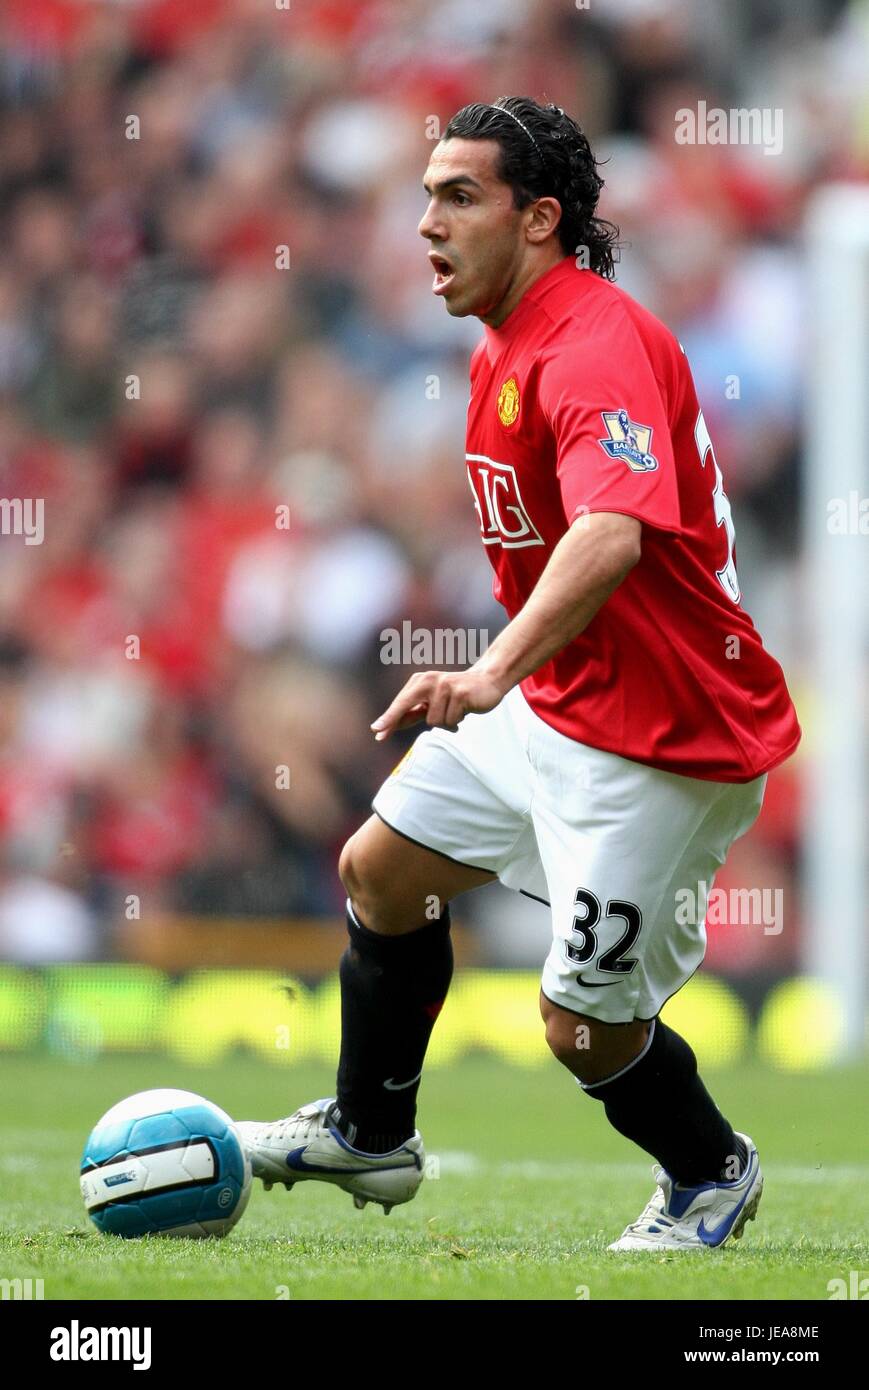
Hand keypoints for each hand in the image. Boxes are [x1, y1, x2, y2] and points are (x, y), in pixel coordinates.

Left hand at [370, 667, 508, 740]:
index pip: (401, 703)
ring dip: (445, 723)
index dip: (388, 718)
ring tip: (455, 712)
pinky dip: (458, 721)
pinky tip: (465, 710)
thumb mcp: (432, 703)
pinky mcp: (459, 693)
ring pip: (433, 721)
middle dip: (393, 720)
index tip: (375, 731)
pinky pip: (451, 720)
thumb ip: (413, 712)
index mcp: (420, 681)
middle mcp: (429, 681)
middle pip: (406, 705)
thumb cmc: (457, 695)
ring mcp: (444, 686)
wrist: (488, 682)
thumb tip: (392, 725)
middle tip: (378, 734)